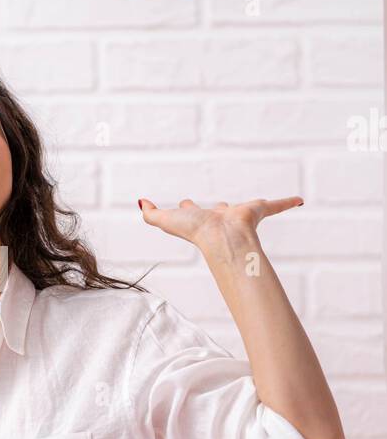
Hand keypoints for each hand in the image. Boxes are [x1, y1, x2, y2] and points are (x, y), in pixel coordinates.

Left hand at [137, 195, 303, 251]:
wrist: (224, 237)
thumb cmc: (197, 232)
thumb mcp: (167, 220)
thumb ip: (151, 214)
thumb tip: (139, 202)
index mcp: (203, 220)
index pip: (194, 211)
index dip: (189, 207)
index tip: (187, 202)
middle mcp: (222, 218)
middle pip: (221, 210)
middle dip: (220, 208)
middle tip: (221, 205)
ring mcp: (241, 216)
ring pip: (251, 208)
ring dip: (260, 207)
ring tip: (264, 205)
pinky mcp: (258, 211)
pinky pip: (276, 206)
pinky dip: (287, 203)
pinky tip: (299, 200)